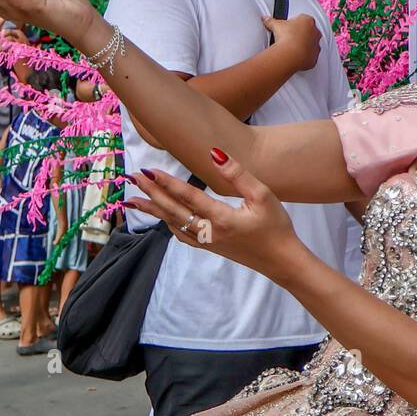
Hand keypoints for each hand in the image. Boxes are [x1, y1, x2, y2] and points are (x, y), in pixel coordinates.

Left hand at [124, 150, 299, 279]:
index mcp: (221, 219)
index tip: (149, 171)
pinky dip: (168, 223)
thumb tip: (215, 155)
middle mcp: (209, 232)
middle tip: (134, 178)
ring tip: (135, 199)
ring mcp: (207, 242)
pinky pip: (182, 235)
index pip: (187, 197)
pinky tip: (164, 218)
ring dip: (154, 210)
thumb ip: (238, 175)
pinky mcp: (210, 247)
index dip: (166, 183)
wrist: (282, 260)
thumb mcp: (263, 196)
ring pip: (173, 224)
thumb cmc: (276, 226)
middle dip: (152, 193)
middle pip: (173, 211)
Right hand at [264, 14, 321, 73]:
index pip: (302, 19)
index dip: (294, 24)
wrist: (291, 54)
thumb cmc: (287, 37)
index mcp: (308, 21)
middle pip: (309, 31)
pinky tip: (295, 57)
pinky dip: (304, 57)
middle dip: (300, 34)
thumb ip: (271, 20)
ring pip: (311, 44)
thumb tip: (266, 19)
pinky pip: (310, 56)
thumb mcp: (275, 25)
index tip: (287, 28)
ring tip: (291, 48)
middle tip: (289, 38)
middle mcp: (315, 32)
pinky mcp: (315, 57)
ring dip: (304, 46)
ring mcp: (316, 45)